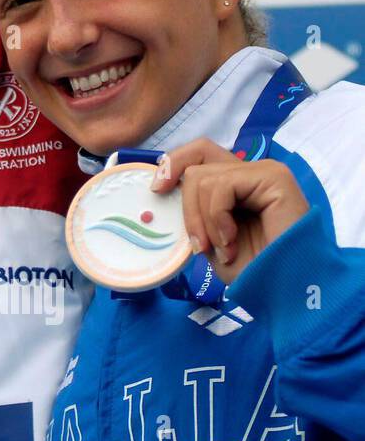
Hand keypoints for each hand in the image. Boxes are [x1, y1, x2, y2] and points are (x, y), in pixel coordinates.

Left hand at [151, 138, 309, 284]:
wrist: (282, 288)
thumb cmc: (251, 268)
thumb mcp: (209, 236)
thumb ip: (194, 209)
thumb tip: (162, 187)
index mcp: (237, 184)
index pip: (200, 152)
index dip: (174, 163)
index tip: (157, 189)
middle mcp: (251, 172)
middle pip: (196, 165)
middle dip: (188, 208)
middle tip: (200, 244)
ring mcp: (264, 172)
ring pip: (203, 178)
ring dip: (204, 221)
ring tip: (224, 249)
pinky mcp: (274, 177)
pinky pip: (222, 186)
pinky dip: (217, 218)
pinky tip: (232, 241)